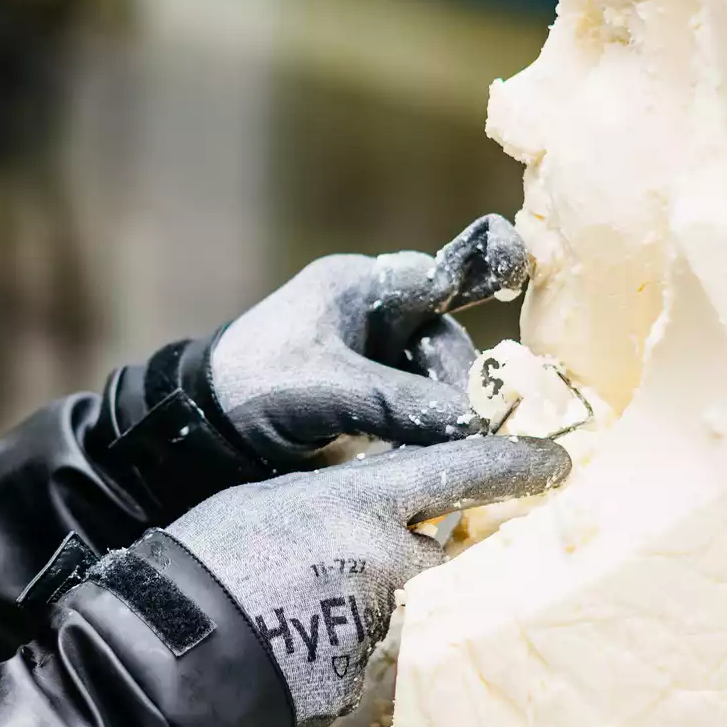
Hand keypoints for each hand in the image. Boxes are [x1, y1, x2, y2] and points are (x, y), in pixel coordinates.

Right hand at [162, 434, 570, 726]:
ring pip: (410, 604)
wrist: (176, 644)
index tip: (556, 463)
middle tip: (385, 554)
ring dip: (380, 600)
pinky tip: (308, 640)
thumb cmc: (212, 555)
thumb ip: (339, 497)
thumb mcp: (279, 498)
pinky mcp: (365, 675)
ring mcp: (382, 622)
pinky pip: (377, 650)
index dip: (516, 465)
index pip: (463, 472)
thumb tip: (368, 502)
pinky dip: (351, 643)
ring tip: (315, 601)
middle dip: (431, 553)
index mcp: (364, 502)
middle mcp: (388, 560)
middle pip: (447, 553)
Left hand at [210, 215, 529, 465]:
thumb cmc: (251, 388)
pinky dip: (436, 433)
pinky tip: (442, 459)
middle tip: (472, 429)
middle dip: (463, 386)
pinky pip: (425, 410)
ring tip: (456, 451)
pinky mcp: (380, 399)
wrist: (204, 430)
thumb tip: (470, 422)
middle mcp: (379, 314)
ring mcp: (381, 357)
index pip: (440, 274)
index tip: (522, 270)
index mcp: (361, 288)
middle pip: (448, 344)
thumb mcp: (320, 390)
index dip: (489, 267)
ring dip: (452, 416)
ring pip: (442, 381)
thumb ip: (391, 400)